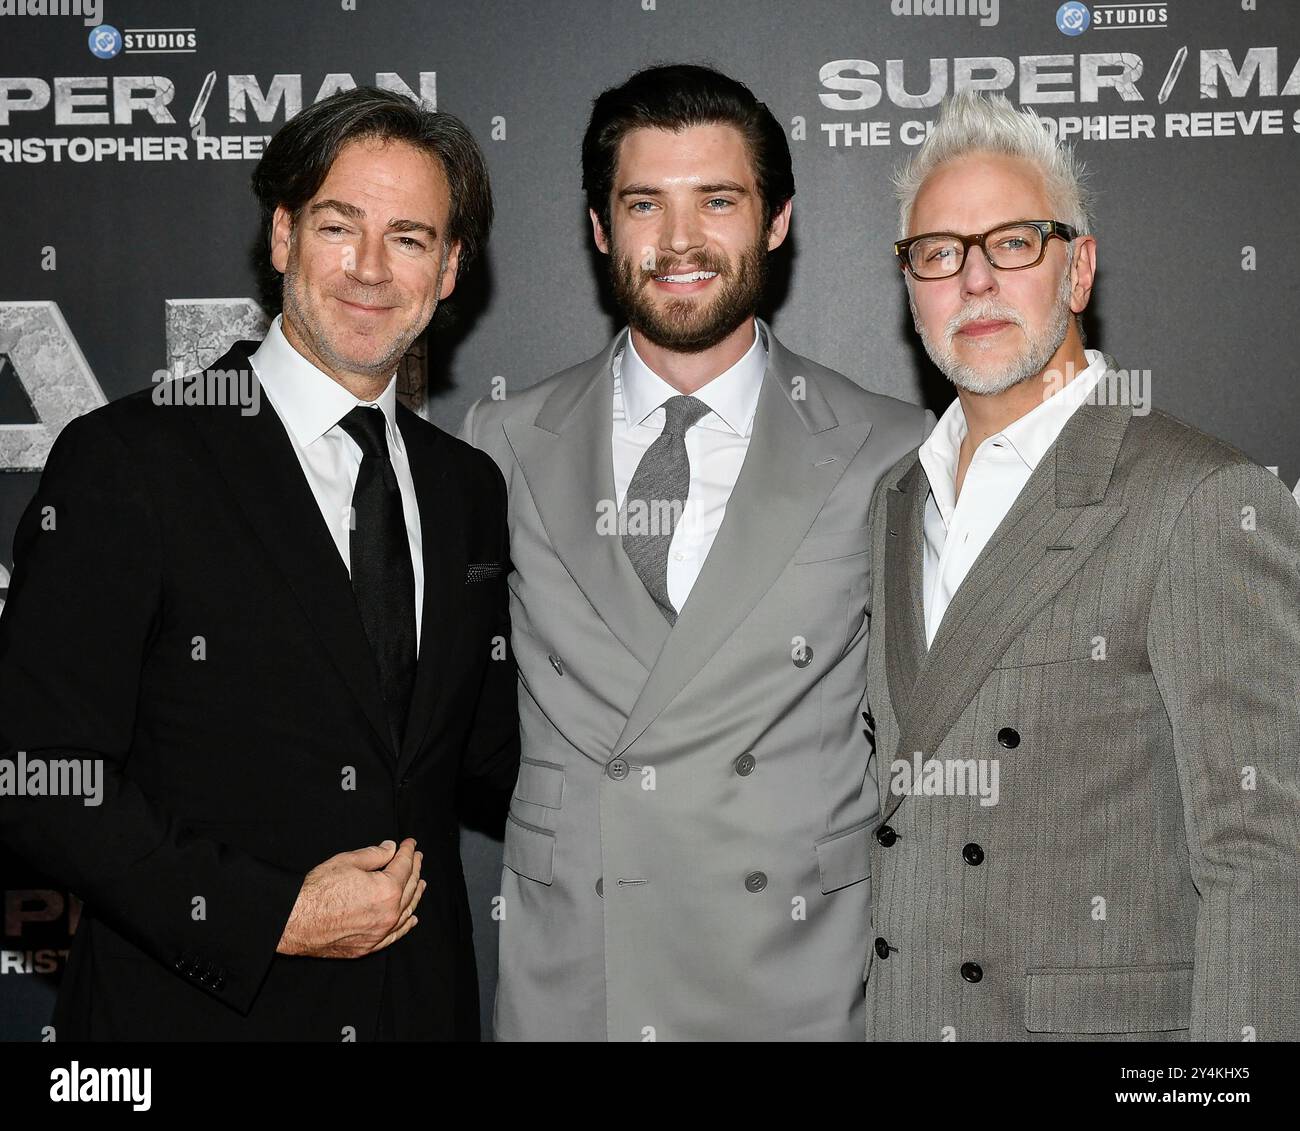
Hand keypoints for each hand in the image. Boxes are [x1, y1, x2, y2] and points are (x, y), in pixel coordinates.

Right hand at [276, 838, 425, 957]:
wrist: (295, 921)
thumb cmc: (318, 891)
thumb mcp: (348, 861)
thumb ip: (375, 854)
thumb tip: (390, 848)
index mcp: (387, 890)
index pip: (404, 866)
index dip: (408, 851)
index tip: (410, 843)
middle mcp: (389, 914)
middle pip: (409, 887)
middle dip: (415, 869)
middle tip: (417, 857)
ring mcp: (379, 933)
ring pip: (406, 911)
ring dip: (415, 895)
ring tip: (420, 883)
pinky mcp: (368, 946)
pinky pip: (394, 935)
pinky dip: (405, 925)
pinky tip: (411, 918)